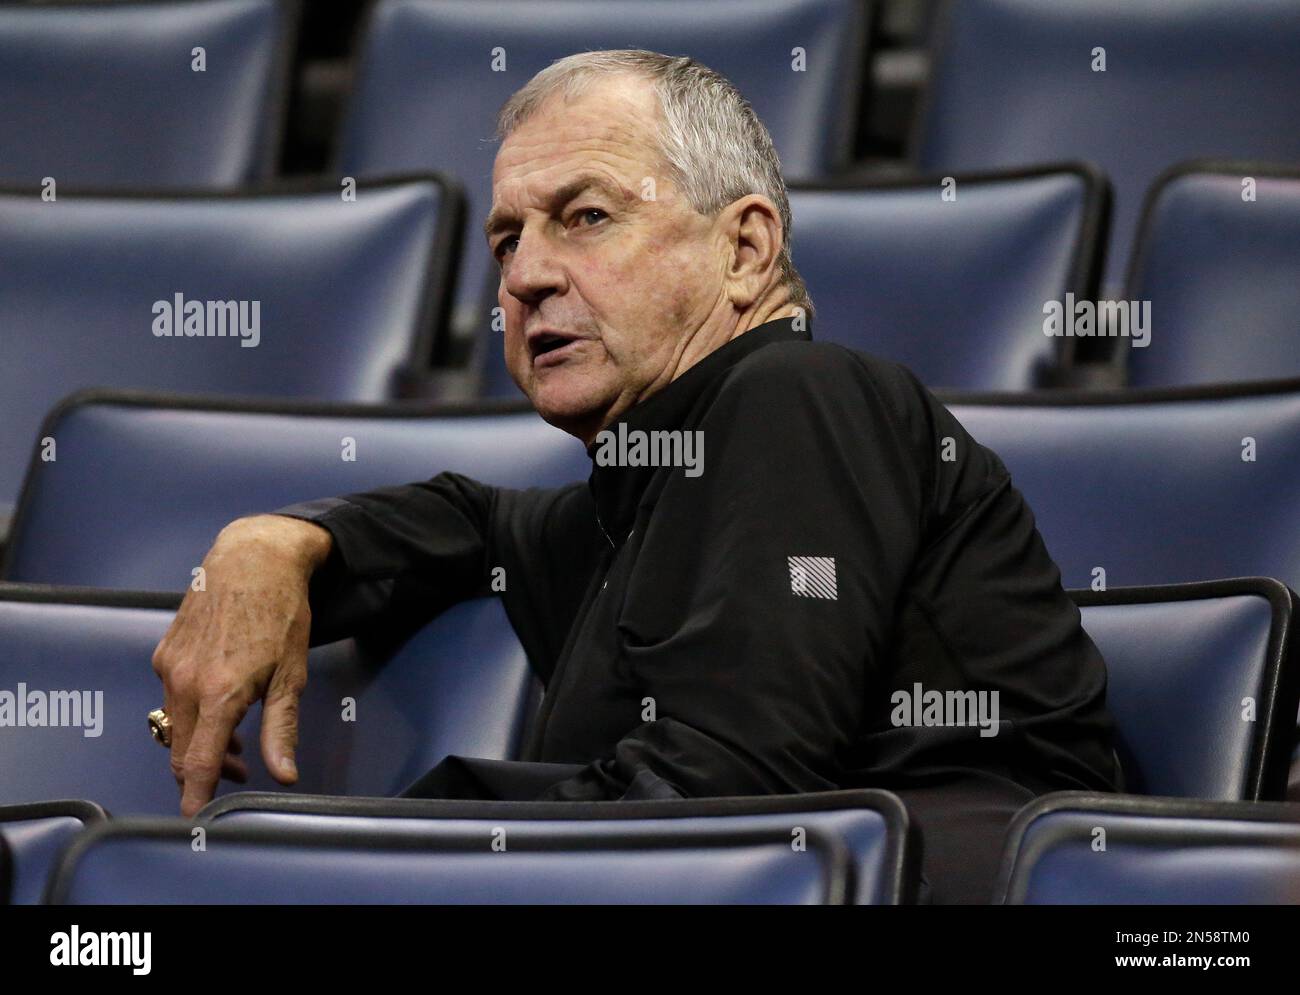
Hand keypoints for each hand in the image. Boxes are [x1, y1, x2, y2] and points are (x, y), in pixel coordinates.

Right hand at [151, 515, 332, 816]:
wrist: (252, 560)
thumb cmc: (280, 614)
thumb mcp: (291, 675)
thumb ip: (281, 730)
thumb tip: (285, 774)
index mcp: (219, 694)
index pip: (199, 762)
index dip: (197, 794)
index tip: (194, 816)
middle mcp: (185, 683)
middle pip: (182, 750)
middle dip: (206, 771)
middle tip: (240, 773)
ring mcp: (169, 666)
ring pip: (175, 724)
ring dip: (200, 741)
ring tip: (237, 741)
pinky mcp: (163, 651)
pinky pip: (171, 696)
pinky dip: (191, 711)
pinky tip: (219, 701)